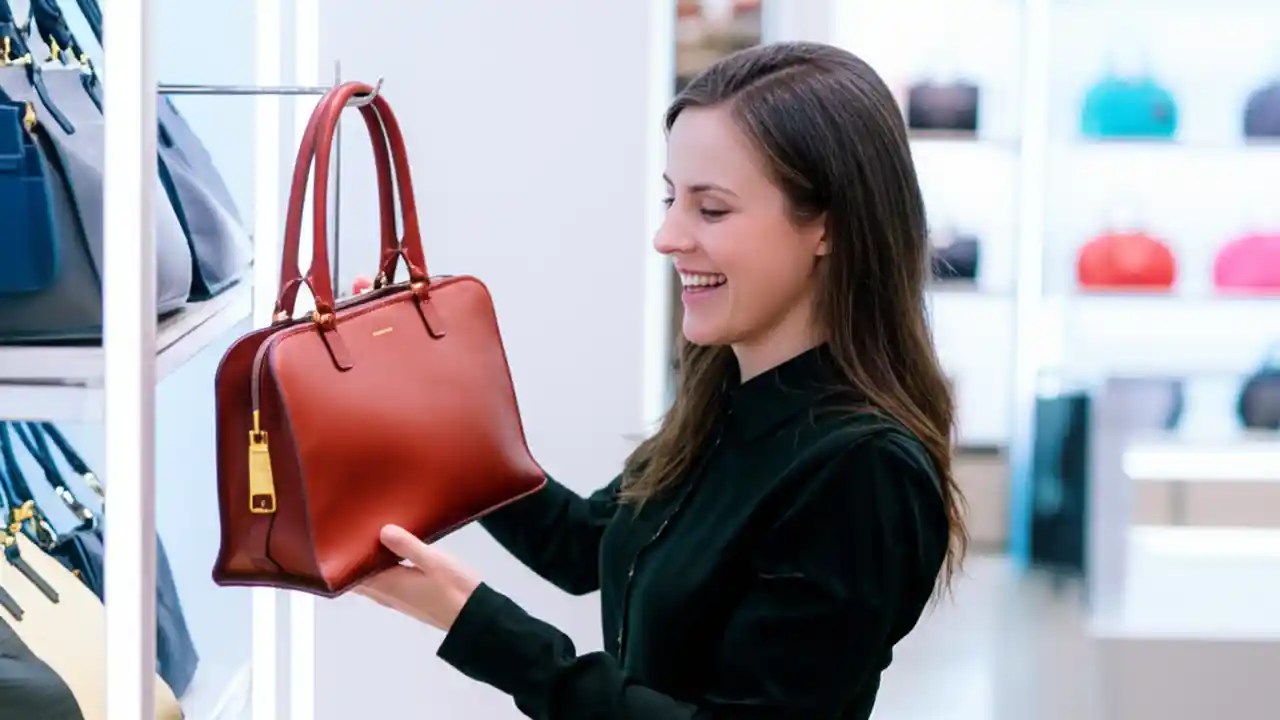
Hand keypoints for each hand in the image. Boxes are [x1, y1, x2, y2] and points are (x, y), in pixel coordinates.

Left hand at [354, 525, 481, 631]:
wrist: (475, 618)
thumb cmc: (456, 590)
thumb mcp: (434, 561)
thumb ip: (408, 546)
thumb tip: (382, 531)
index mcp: (390, 585)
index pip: (355, 573)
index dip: (345, 557)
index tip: (342, 536)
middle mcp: (388, 596)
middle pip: (359, 579)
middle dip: (354, 560)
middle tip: (354, 534)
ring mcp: (398, 600)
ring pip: (372, 583)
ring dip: (367, 566)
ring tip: (370, 541)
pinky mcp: (409, 600)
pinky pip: (384, 585)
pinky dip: (380, 572)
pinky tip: (390, 557)